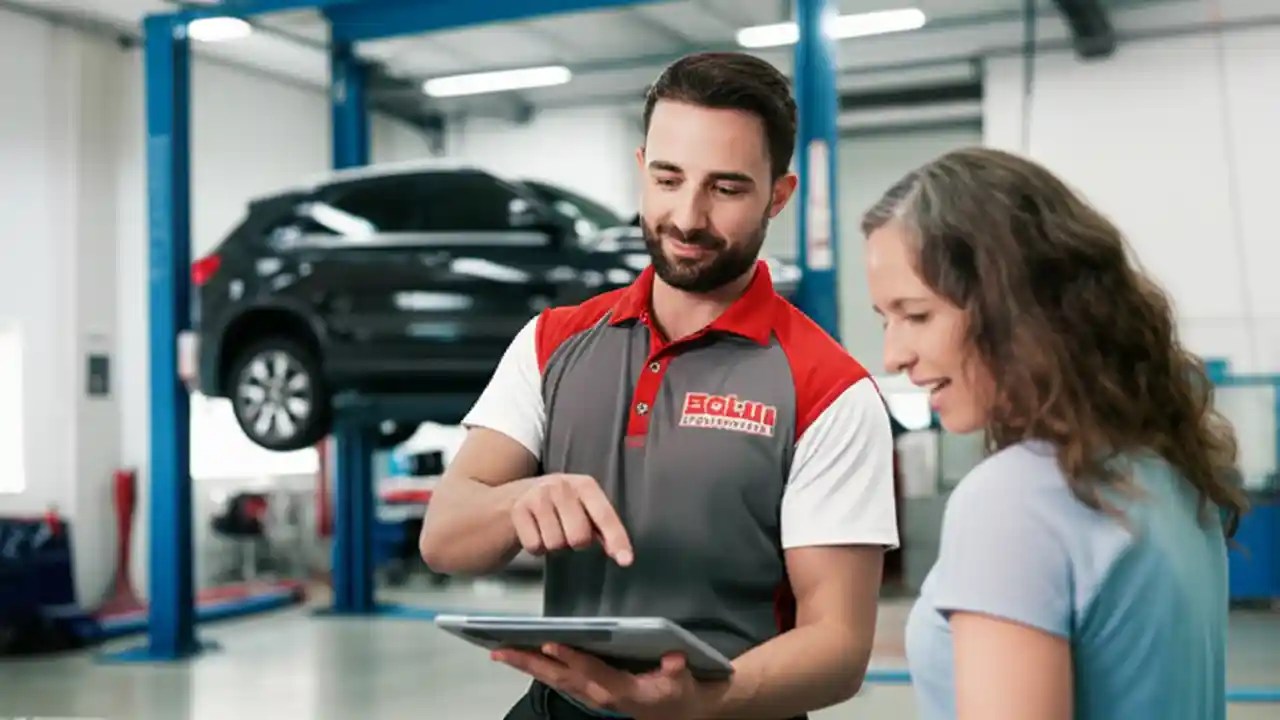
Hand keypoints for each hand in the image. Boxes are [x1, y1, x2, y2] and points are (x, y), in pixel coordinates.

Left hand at [493, 643, 707, 719]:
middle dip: (529, 664)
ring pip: (554, 680)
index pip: (590, 672)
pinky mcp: (588, 692)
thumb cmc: (678, 692)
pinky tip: (523, 658)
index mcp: (618, 691)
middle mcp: (598, 695)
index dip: (571, 658)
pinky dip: (538, 669)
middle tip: (501, 650)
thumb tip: (674, 659)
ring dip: (527, 666)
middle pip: (559, 678)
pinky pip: (558, 681)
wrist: (677, 712)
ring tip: (501, 651)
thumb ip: (676, 671)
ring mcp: (590, 696)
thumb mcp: (682, 681)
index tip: (549, 644)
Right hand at [511, 473, 632, 565]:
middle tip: (568, 532)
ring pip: (555, 544)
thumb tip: (622, 555)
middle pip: (579, 537)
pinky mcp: (518, 509)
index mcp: (585, 485)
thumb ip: (604, 530)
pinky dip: (537, 547)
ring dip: (554, 545)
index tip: (626, 561)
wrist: (518, 495)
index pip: (605, 516)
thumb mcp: (584, 508)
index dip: (617, 540)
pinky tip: (536, 532)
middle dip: (576, 543)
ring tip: (550, 529)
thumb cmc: (561, 506)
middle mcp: (562, 486)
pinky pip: (535, 546)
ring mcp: (538, 496)